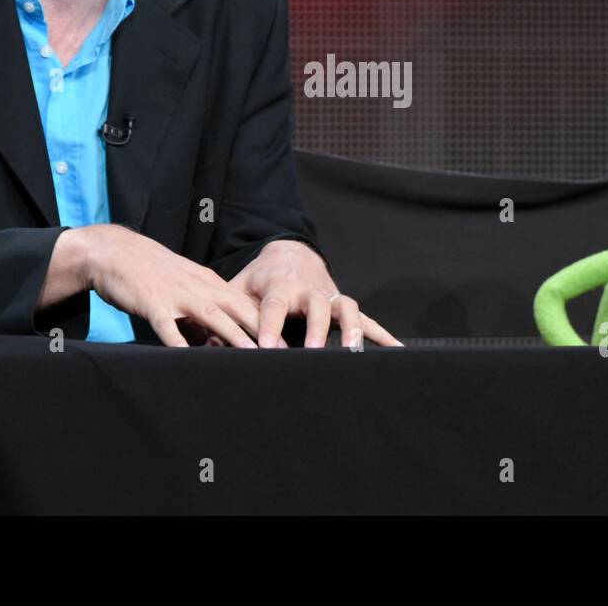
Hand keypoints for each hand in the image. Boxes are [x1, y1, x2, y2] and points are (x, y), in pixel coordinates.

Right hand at [72, 224, 263, 347]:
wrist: (115, 251)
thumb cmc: (151, 273)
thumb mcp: (184, 289)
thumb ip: (199, 316)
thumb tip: (212, 344)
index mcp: (209, 283)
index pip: (245, 303)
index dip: (267, 322)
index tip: (286, 342)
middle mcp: (198, 287)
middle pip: (236, 308)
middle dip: (261, 330)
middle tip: (282, 353)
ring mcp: (176, 294)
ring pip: (211, 315)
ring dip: (232, 335)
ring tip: (251, 356)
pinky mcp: (152, 303)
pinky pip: (167, 324)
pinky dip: (178, 340)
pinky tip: (187, 356)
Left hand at [227, 239, 402, 348]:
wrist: (289, 254)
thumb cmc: (259, 280)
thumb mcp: (238, 290)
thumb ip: (227, 314)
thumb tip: (210, 343)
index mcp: (279, 286)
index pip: (273, 305)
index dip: (269, 326)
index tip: (264, 347)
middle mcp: (309, 289)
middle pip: (317, 306)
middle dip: (316, 328)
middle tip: (313, 351)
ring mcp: (330, 296)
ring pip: (346, 310)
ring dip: (351, 330)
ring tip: (353, 352)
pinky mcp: (343, 305)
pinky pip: (366, 320)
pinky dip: (382, 335)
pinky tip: (397, 352)